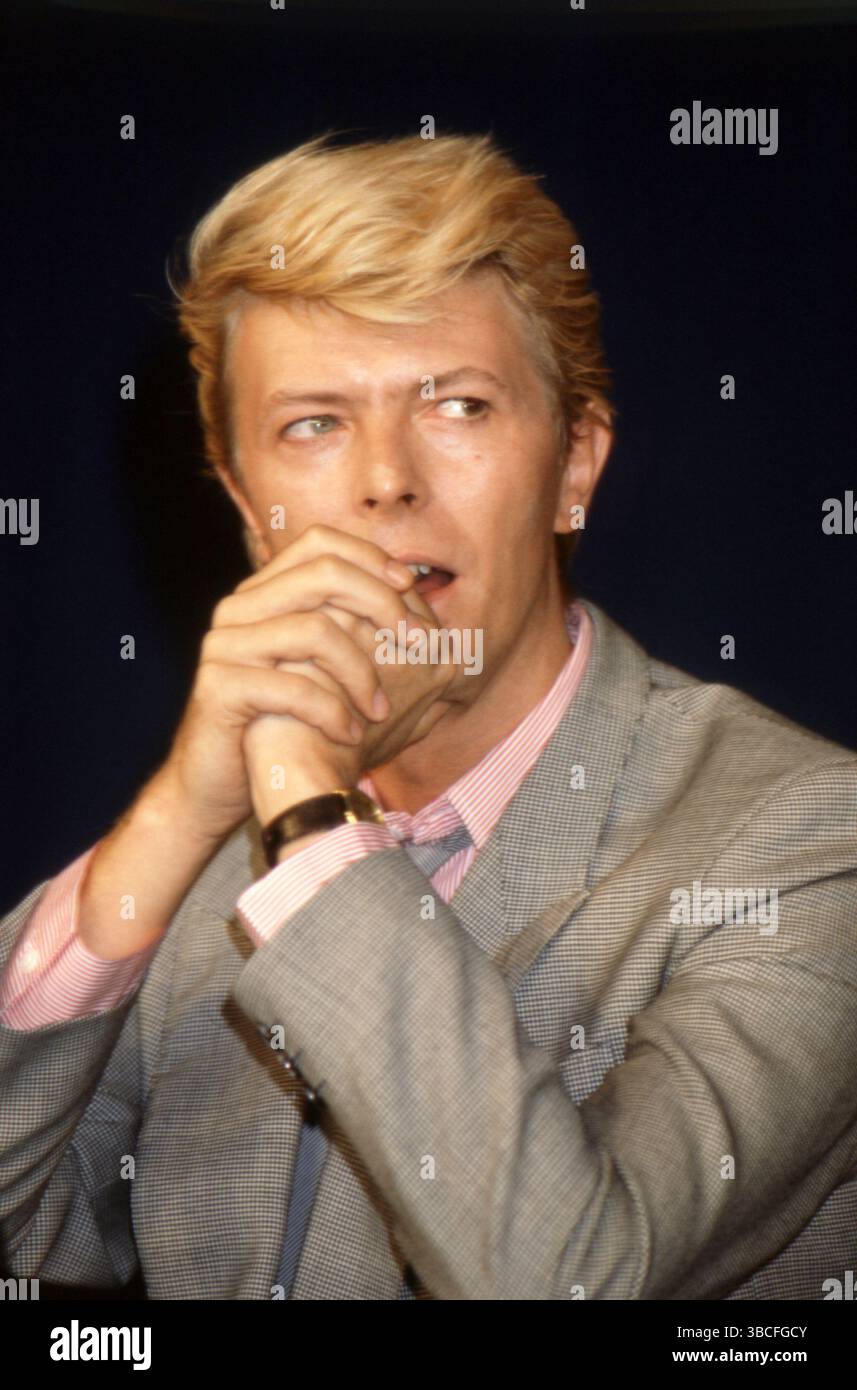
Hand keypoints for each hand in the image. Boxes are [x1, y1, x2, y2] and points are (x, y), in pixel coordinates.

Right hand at [242, 544, 457, 820]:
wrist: (217, 784)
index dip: (372, 558)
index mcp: (264, 594)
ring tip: (381, 711)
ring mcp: (225, 646)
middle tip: (420, 647)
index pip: (322, 542)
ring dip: (362, 672)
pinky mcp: (219, 687)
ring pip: (313, 630)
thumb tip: (438, 632)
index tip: (411, 588)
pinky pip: (290, 686)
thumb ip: (364, 643)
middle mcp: (239, 608)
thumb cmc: (284, 728)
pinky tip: (351, 735)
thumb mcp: (326, 675)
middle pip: (323, 572)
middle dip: (382, 604)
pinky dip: (331, 710)